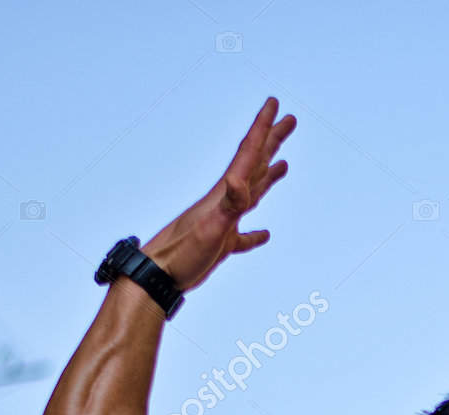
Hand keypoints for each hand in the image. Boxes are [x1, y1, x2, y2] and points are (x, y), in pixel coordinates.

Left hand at [141, 98, 296, 291]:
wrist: (159, 275)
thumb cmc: (183, 253)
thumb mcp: (211, 227)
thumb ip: (228, 204)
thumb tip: (239, 181)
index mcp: (226, 192)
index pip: (248, 153)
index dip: (263, 127)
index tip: (274, 103)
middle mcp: (226, 200)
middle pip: (254, 163)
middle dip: (272, 140)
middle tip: (289, 120)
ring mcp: (224, 221)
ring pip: (252, 193)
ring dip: (268, 175)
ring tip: (283, 164)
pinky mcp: (221, 244)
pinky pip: (244, 235)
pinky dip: (256, 233)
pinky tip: (264, 233)